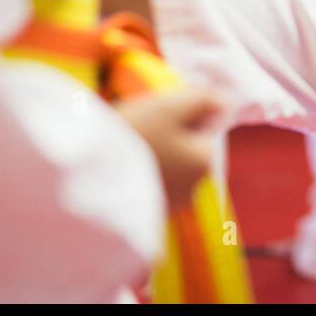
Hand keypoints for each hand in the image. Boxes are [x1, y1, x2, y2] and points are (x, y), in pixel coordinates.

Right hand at [116, 86, 224, 210]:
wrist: (88, 179)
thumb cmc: (133, 136)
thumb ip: (203, 99)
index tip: (155, 114)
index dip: (181, 114)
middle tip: (139, 127)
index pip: (204, 126)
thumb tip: (227, 100)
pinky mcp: (150, 216)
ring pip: (172, 167)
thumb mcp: (169, 106)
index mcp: (206, 160)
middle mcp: (196, 188)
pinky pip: (155, 186)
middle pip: (189, 148)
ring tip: (128, 148)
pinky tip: (124, 168)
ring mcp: (173, 205)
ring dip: (157, 155)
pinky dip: (145, 175)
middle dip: (170, 136)